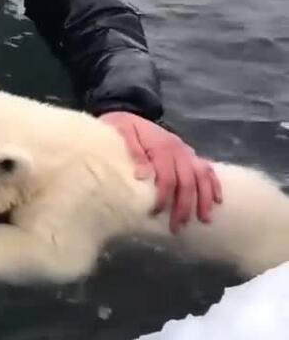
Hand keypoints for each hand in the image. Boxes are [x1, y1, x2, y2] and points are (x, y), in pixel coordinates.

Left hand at [99, 111, 221, 232]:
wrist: (127, 112)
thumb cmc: (121, 127)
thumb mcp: (121, 132)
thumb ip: (133, 151)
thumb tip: (142, 176)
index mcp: (162, 146)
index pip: (167, 177)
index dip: (163, 197)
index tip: (155, 214)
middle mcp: (179, 149)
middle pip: (187, 181)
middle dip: (184, 206)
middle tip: (177, 227)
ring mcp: (186, 151)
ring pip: (202, 177)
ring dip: (204, 199)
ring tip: (204, 220)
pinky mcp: (189, 153)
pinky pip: (207, 169)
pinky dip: (214, 184)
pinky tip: (217, 200)